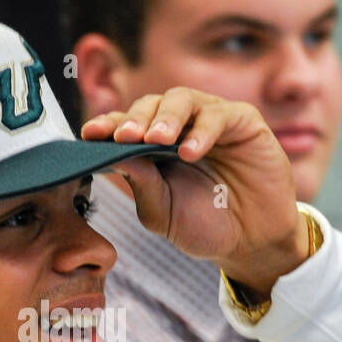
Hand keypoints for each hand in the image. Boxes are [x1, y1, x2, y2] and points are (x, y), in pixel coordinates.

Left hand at [80, 87, 307, 296]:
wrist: (251, 242)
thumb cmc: (205, 226)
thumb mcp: (163, 213)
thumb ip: (142, 185)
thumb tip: (118, 158)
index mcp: (153, 148)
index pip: (126, 127)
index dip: (108, 125)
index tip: (90, 134)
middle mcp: (180, 128)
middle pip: (151, 105)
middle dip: (135, 119)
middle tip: (125, 137)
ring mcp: (211, 121)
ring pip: (182, 99)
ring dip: (166, 117)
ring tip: (157, 139)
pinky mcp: (243, 123)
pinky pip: (219, 115)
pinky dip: (202, 131)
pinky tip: (190, 151)